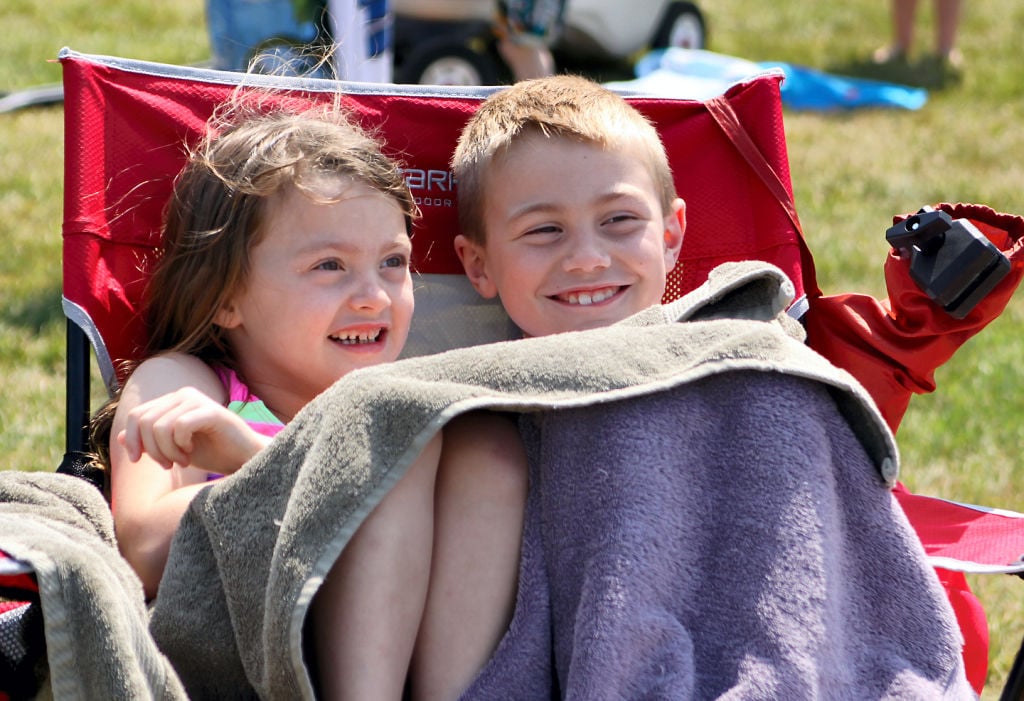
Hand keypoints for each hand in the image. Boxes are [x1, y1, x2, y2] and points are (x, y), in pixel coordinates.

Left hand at [117, 386, 268, 473]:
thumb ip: (148, 441)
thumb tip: (119, 436)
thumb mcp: (173, 450)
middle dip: (152, 450)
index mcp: (173, 401)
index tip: (139, 459)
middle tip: (168, 464)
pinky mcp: (212, 411)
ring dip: (167, 451)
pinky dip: (180, 445)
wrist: (245, 460)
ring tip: (181, 461)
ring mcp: (198, 400)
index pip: (136, 415)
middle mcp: (184, 394)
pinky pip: (180, 426)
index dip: (131, 439)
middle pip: (145, 421)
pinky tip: (191, 452)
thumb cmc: (212, 453)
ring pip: (160, 426)